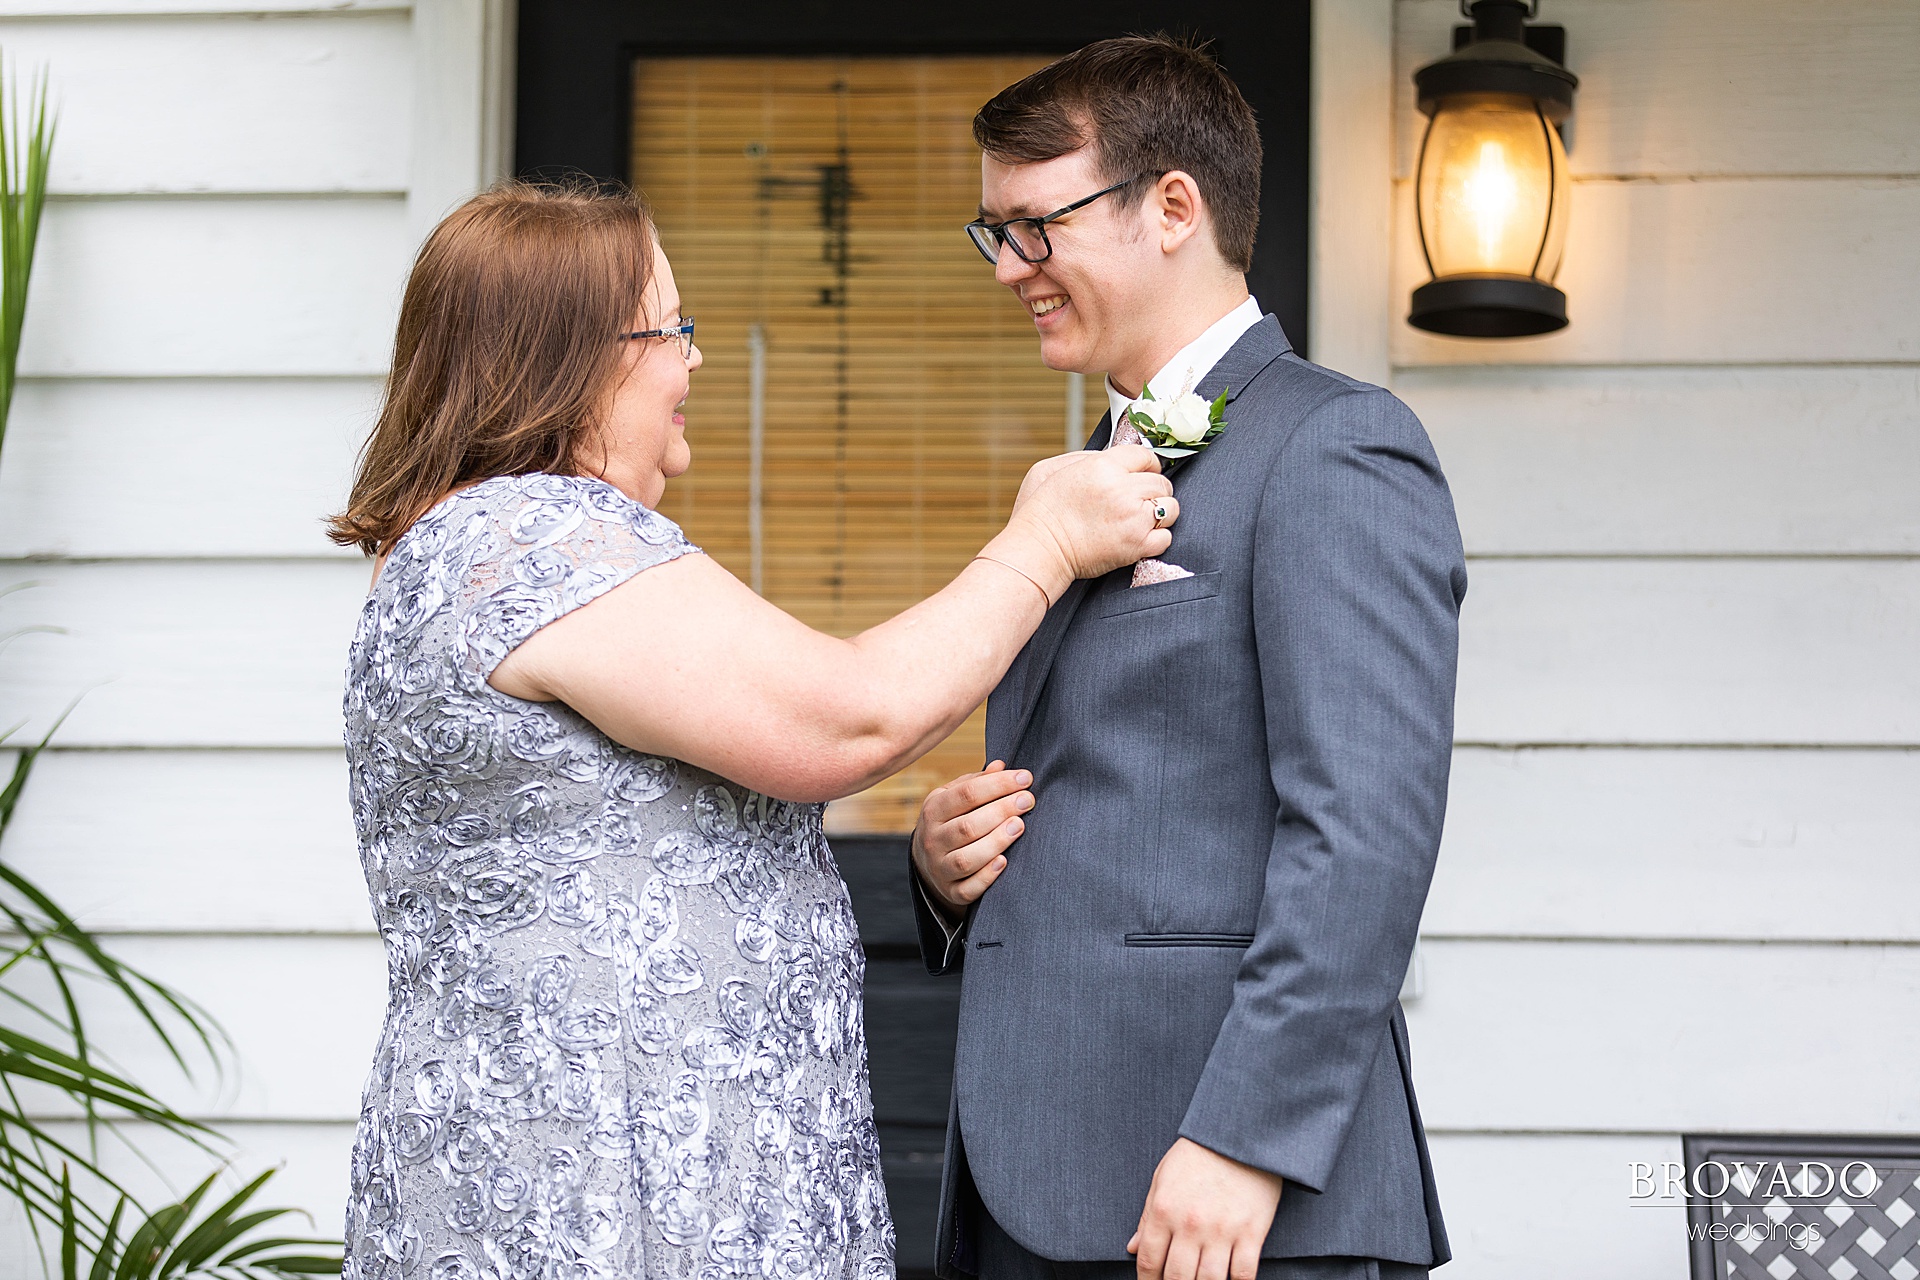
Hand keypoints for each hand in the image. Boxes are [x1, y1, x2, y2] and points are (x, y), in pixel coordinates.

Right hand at [911, 761, 1031, 918]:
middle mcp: (933, 839)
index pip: (966, 794)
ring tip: (1019, 826)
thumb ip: (977, 782)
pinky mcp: (951, 892)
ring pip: (967, 858)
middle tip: (1027, 800)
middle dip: (1001, 810)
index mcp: (934, 810)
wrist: (928, 861)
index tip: (1025, 778)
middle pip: (968, 826)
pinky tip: (1004, 861)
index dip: (998, 784)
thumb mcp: (954, 797)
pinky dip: (987, 876)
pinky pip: (968, 888)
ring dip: (996, 842)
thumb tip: (1000, 765)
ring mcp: (940, 868)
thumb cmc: (951, 820)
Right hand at [990, 446, 1176, 592]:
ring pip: (1170, 508)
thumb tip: (1117, 459)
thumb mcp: (1056, 468)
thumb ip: (1093, 459)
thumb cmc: (1044, 511)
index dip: (1147, 466)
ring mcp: (1133, 518)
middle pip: (1161, 482)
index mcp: (1104, 467)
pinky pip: (1165, 537)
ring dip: (1159, 513)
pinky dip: (1157, 538)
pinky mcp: (1136, 545)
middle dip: (1153, 490)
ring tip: (1141, 518)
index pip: (1145, 456)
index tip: (1144, 474)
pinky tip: (1141, 536)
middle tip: (1139, 500)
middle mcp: (1122, 490)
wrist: (1040, 548)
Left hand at [1128, 1138, 1283, 1279]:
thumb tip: (1133, 1248)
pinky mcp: (1251, 1233)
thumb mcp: (1163, 1178)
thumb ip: (1147, 1216)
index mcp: (1164, 1210)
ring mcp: (1222, 1231)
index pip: (1149, 1261)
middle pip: (1177, 1278)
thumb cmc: (1198, 1154)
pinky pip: (1243, 1274)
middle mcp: (1190, 1225)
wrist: (1240, 1133)